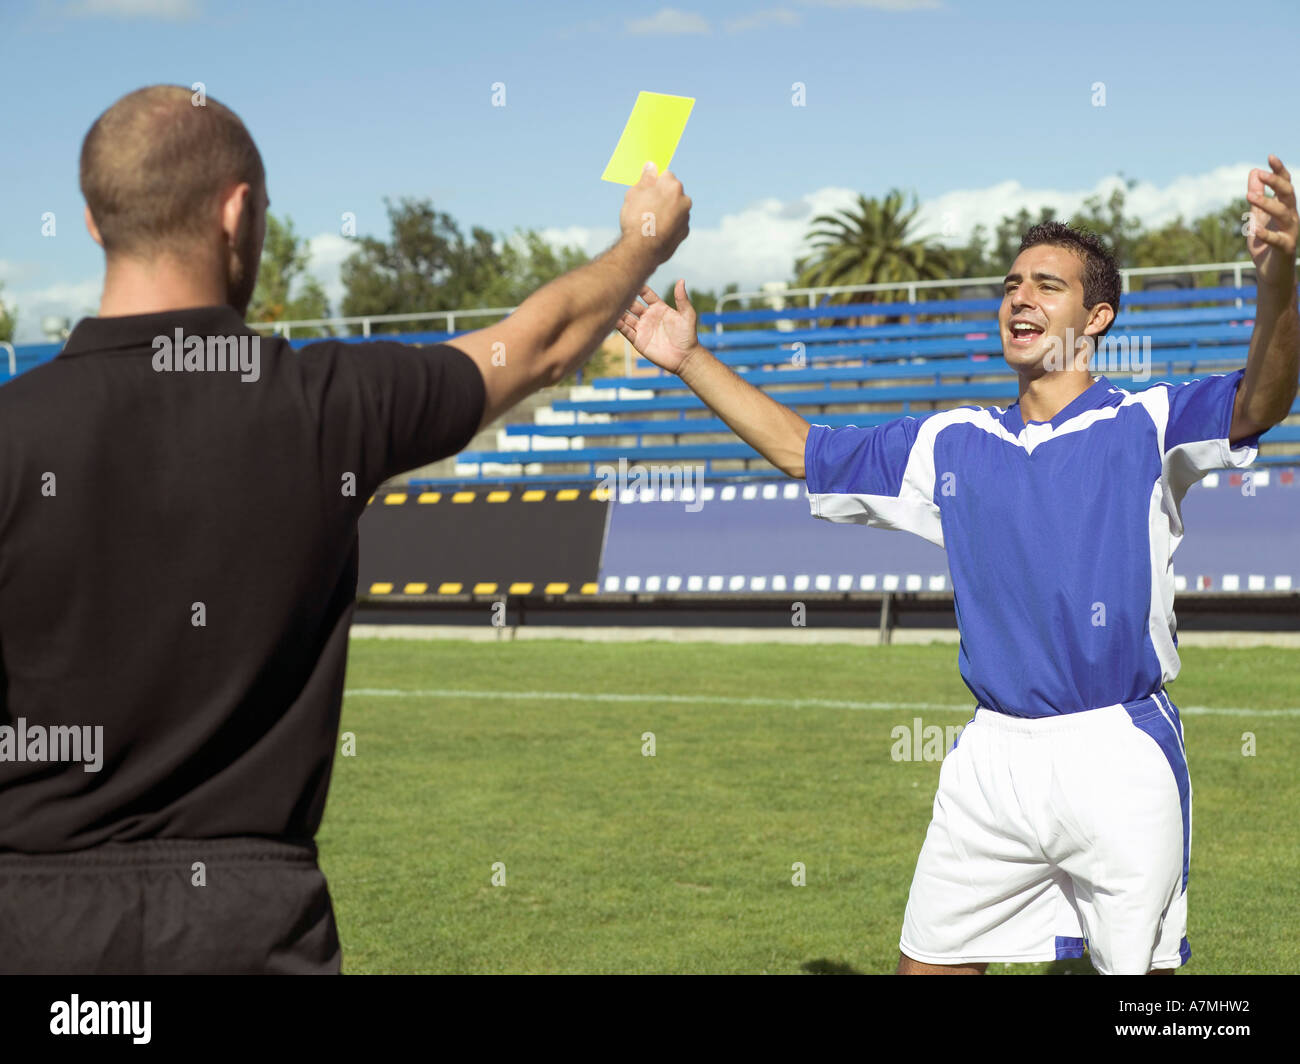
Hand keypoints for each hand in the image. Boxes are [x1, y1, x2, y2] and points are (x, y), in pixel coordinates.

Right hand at [615, 281, 700, 373]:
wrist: (684, 358)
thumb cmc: (688, 336)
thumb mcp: (687, 315)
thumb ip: (682, 299)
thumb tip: (681, 280)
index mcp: (659, 308)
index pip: (645, 294)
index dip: (638, 286)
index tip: (630, 276)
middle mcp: (648, 316)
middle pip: (632, 304)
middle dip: (625, 297)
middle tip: (615, 288)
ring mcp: (642, 328)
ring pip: (626, 316)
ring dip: (618, 310)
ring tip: (609, 302)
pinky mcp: (637, 340)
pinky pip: (625, 330)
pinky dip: (617, 324)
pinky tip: (611, 317)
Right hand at [619, 163, 690, 265]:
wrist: (642, 250)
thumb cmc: (636, 218)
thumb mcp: (635, 193)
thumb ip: (646, 178)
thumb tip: (652, 166)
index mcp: (673, 185)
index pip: (665, 175)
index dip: (654, 183)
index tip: (646, 191)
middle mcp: (684, 200)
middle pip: (672, 192)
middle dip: (662, 196)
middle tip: (646, 207)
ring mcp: (686, 217)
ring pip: (675, 208)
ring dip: (666, 211)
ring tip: (650, 222)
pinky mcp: (685, 232)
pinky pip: (676, 223)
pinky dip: (669, 225)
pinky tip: (656, 231)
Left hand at [1246, 155, 1296, 294]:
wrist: (1270, 272)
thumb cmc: (1265, 244)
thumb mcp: (1257, 217)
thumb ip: (1256, 197)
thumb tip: (1253, 172)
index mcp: (1285, 208)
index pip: (1285, 184)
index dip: (1279, 170)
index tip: (1269, 156)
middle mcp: (1291, 217)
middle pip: (1288, 194)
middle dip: (1276, 182)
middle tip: (1261, 174)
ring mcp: (1290, 232)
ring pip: (1284, 213)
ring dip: (1267, 204)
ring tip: (1248, 197)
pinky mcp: (1285, 248)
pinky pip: (1277, 240)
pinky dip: (1266, 234)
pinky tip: (1254, 229)